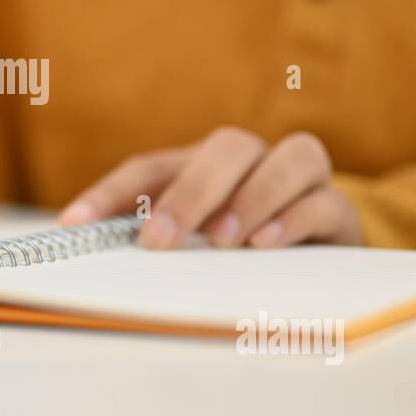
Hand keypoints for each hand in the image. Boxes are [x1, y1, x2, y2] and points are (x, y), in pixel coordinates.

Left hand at [58, 128, 361, 248]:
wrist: (324, 268)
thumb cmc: (240, 254)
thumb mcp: (191, 248)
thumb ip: (153, 241)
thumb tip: (85, 251)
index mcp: (204, 167)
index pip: (150, 167)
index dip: (110, 193)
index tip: (74, 226)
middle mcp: (255, 162)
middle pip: (227, 147)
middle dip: (190, 192)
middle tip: (159, 240)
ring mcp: (304, 183)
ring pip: (292, 155)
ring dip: (253, 195)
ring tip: (222, 240)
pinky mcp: (340, 215)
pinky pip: (327, 201)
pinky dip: (294, 219)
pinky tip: (265, 245)